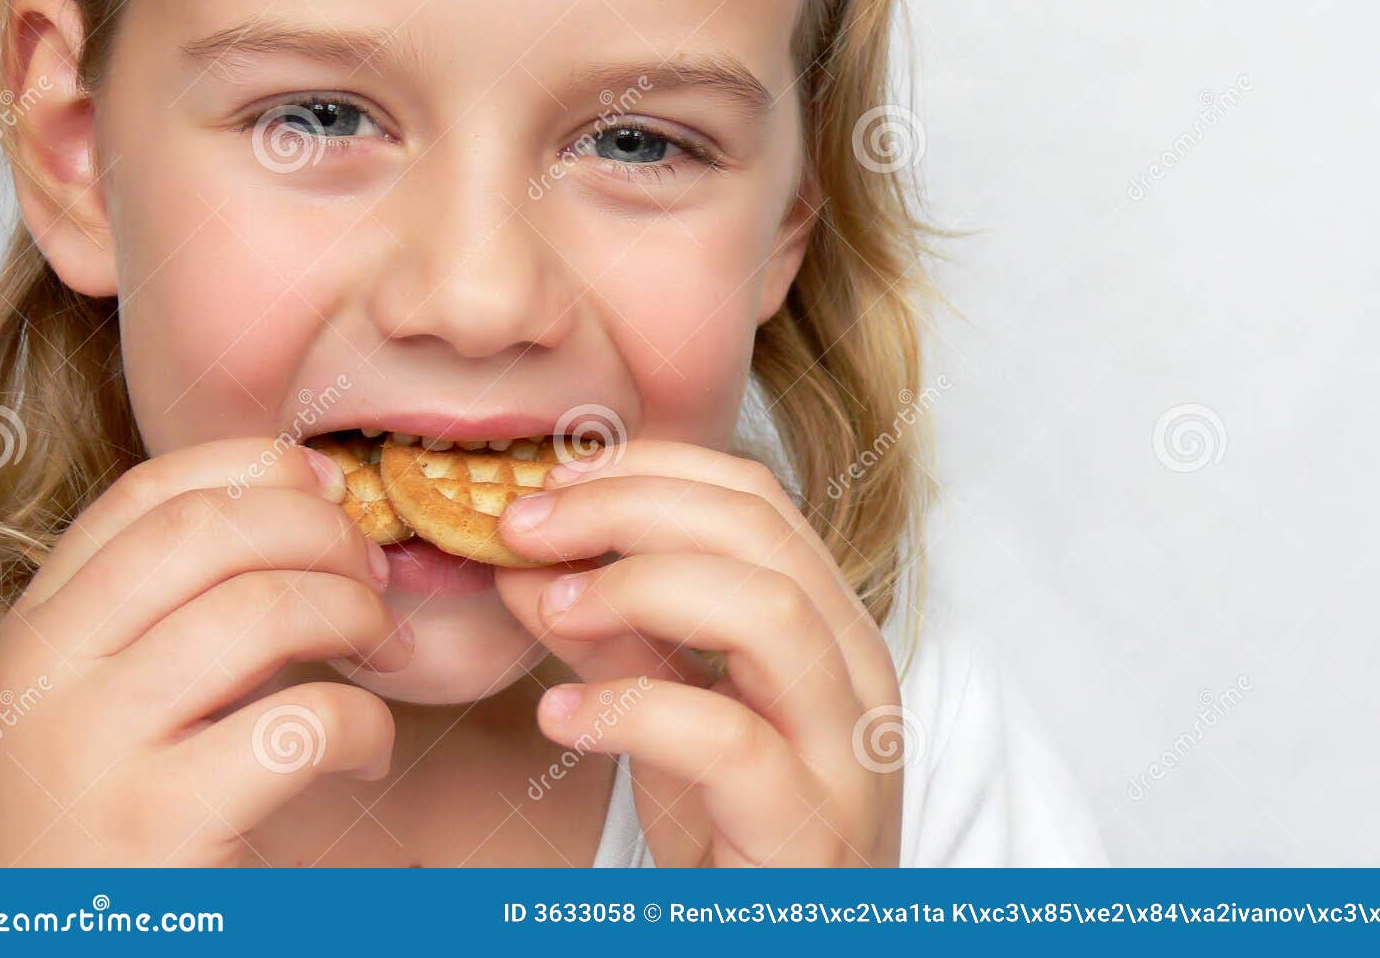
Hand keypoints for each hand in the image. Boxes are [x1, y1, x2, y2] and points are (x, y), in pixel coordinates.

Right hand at [0, 438, 412, 865]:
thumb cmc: (112, 839)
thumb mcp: (111, 705)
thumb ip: (175, 614)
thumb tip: (311, 499)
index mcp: (41, 633)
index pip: (150, 493)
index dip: (262, 469)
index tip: (333, 491)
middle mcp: (47, 676)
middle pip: (212, 528)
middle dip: (324, 533)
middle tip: (377, 577)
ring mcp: (91, 751)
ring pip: (262, 608)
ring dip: (357, 617)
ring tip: (383, 656)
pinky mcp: (155, 829)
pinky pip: (300, 725)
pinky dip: (366, 727)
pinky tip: (366, 758)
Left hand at [493, 440, 904, 866]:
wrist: (787, 950)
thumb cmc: (738, 840)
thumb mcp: (666, 721)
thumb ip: (608, 638)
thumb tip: (523, 561)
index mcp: (830, 625)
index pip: (754, 496)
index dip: (646, 469)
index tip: (551, 483)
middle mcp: (857, 671)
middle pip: (759, 530)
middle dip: (628, 506)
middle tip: (526, 526)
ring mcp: (847, 752)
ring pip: (769, 612)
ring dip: (640, 587)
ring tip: (552, 607)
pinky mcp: (812, 832)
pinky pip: (731, 742)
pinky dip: (634, 710)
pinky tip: (561, 718)